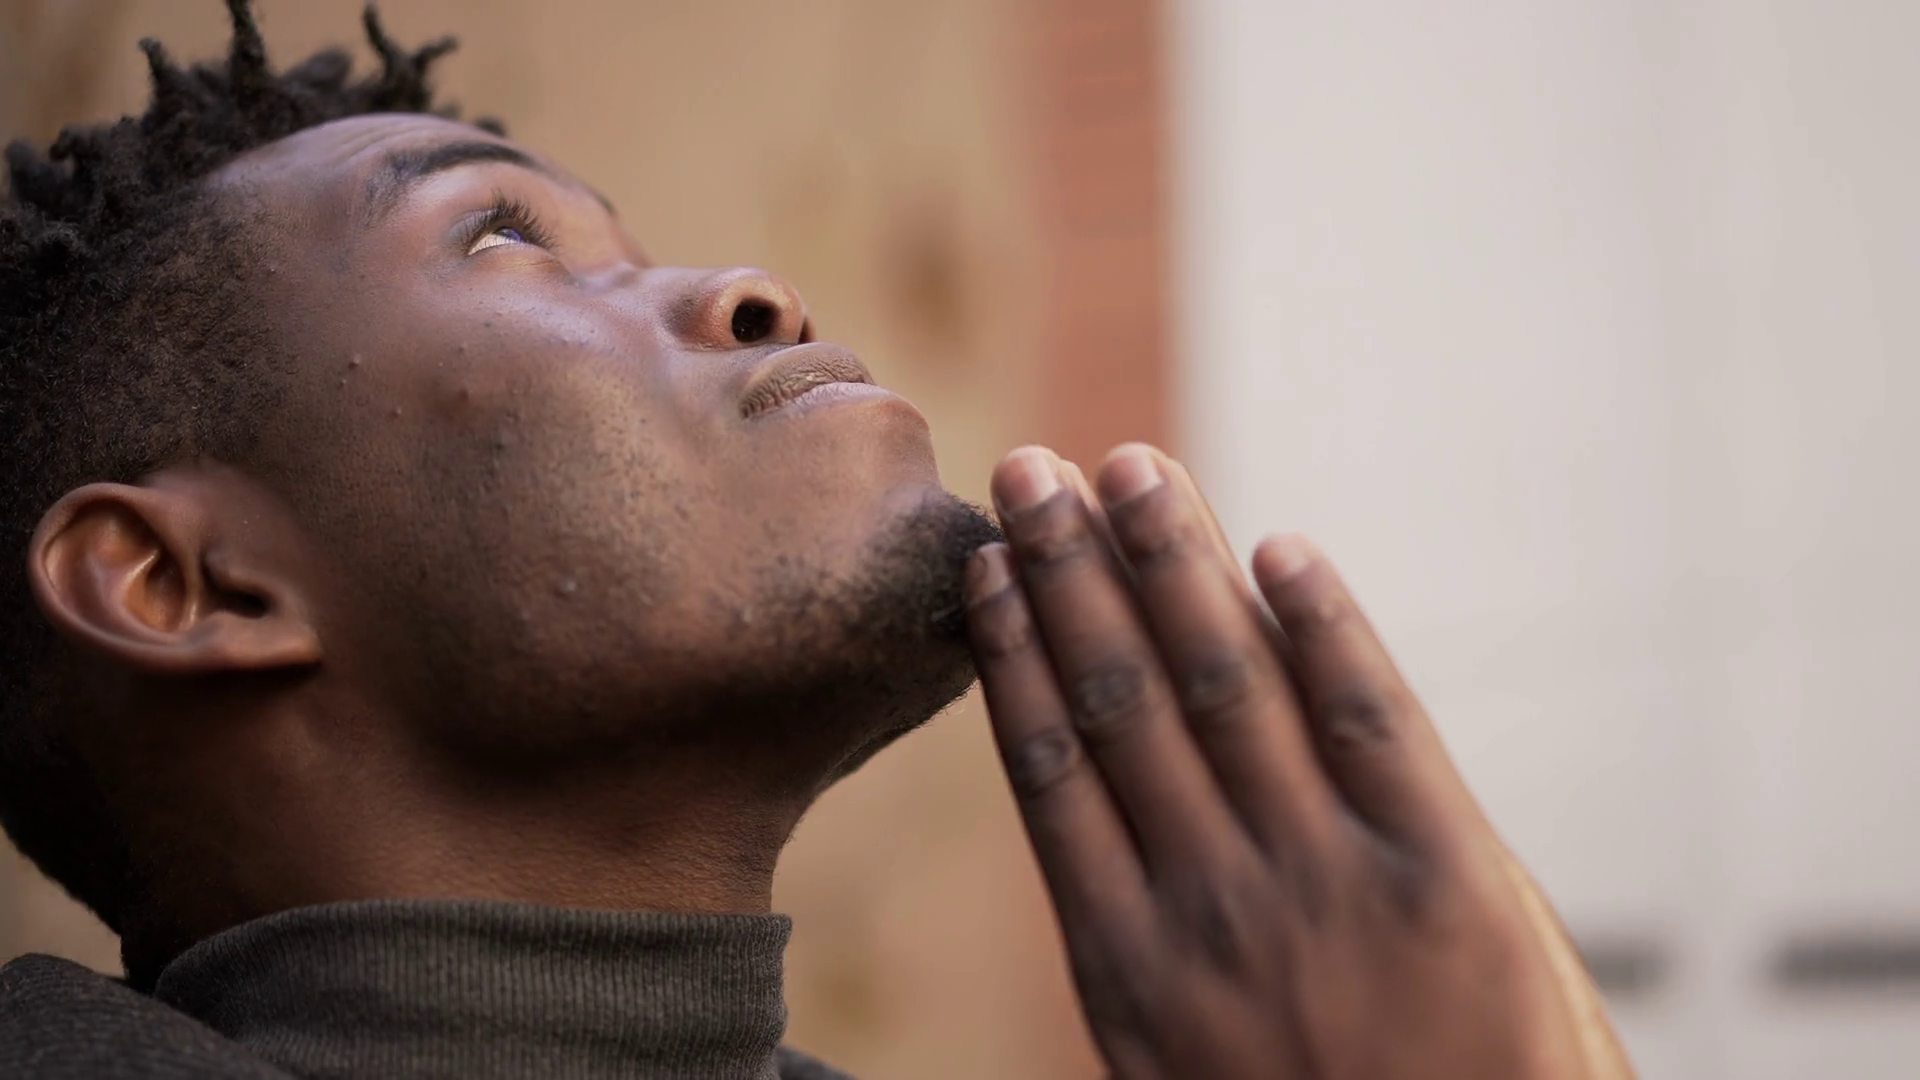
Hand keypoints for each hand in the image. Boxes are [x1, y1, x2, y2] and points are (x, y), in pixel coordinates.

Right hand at [964, 444, 1633, 1079]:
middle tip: (1030, 468)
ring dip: (1171, 562)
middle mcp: (1213, 905)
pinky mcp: (1448, 873)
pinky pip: (1370, 720)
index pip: (1053, 770)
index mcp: (1129, 969)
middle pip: (1122, 700)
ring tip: (1130, 468)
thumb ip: (1143, 959)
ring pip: (1226, 684)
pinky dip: (1323, 626)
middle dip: (1071, 573)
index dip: (1016, 654)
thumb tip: (1092, 831)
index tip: (988, 568)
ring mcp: (1329, 882)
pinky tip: (1279, 551)